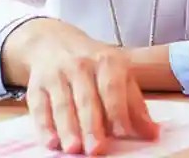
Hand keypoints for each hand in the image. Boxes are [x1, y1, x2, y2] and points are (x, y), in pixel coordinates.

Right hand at [0, 19, 159, 154]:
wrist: (52, 41)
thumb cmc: (92, 64)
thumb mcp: (118, 74)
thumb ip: (134, 104)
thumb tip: (152, 133)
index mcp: (106, 61)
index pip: (112, 88)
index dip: (117, 111)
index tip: (122, 133)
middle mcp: (80, 65)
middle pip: (86, 98)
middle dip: (91, 125)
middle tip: (96, 149)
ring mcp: (56, 74)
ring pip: (62, 104)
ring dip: (67, 128)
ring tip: (73, 148)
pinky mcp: (36, 85)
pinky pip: (39, 106)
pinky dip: (43, 125)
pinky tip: (50, 141)